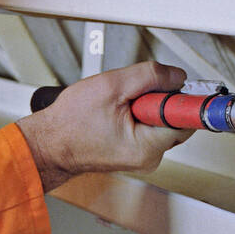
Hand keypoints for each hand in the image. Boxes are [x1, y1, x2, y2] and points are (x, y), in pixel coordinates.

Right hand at [18, 61, 193, 191]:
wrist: (48, 143)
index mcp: (148, 146)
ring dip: (143, 106)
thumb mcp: (111, 86)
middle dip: (156, 99)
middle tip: (128, 96)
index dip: (177, 96)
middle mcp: (149, 157)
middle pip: (174, 118)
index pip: (186, 117)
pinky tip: (113, 114)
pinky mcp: (134, 152)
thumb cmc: (69, 123)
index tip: (179, 87)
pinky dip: (134, 115)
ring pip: (159, 121)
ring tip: (115, 106)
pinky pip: (146, 127)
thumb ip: (150, 76)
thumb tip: (177, 76)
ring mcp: (142, 156)